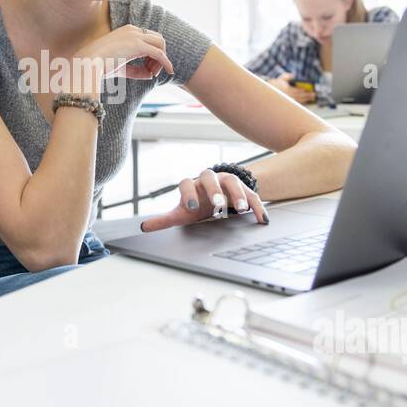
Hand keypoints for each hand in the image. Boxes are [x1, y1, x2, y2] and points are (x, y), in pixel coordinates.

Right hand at [73, 24, 173, 92]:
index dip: (152, 54)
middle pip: (157, 39)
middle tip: (153, 71)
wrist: (87, 64)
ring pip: (160, 44)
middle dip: (159, 55)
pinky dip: (166, 62)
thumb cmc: (98, 67)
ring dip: (162, 59)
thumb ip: (135, 70)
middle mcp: (132, 30)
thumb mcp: (119, 67)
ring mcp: (135, 36)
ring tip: (153, 72)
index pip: (148, 39)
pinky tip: (169, 71)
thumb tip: (150, 75)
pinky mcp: (138, 45)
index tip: (149, 69)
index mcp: (126, 32)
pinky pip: (159, 53)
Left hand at [139, 168, 268, 231]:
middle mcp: (209, 180)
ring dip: (237, 194)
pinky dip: (257, 206)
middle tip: (218, 204)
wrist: (216, 197)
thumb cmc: (197, 206)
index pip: (186, 183)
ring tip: (241, 209)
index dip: (188, 194)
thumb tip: (143, 227)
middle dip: (214, 190)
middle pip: (210, 178)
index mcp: (192, 185)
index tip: (191, 207)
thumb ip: (165, 220)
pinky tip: (262, 218)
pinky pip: (252, 194)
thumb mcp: (182, 213)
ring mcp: (227, 182)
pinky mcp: (244, 189)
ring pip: (232, 182)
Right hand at [269, 73, 315, 102]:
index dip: (306, 90)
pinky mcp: (286, 105)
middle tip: (314, 95)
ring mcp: (288, 101)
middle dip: (308, 95)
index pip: (300, 90)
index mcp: (288, 89)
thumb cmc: (271, 87)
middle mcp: (289, 96)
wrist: (265, 97)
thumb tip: (293, 75)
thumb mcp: (278, 80)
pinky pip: (295, 105)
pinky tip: (303, 103)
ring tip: (311, 99)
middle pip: (301, 96)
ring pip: (299, 101)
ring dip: (306, 100)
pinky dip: (300, 104)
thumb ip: (286, 77)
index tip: (311, 90)